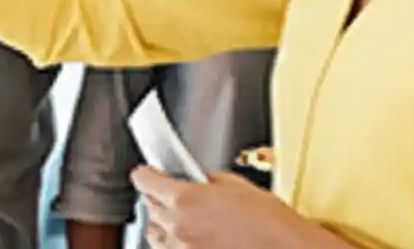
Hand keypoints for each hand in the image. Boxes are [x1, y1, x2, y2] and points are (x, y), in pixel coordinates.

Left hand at [132, 167, 344, 248]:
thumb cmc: (269, 221)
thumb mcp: (235, 185)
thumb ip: (205, 180)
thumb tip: (193, 178)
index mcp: (185, 199)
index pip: (144, 180)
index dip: (146, 173)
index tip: (148, 172)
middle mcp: (178, 227)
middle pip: (149, 208)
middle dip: (158, 199)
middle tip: (174, 195)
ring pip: (156, 235)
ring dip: (164, 225)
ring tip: (185, 221)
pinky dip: (177, 245)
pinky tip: (195, 240)